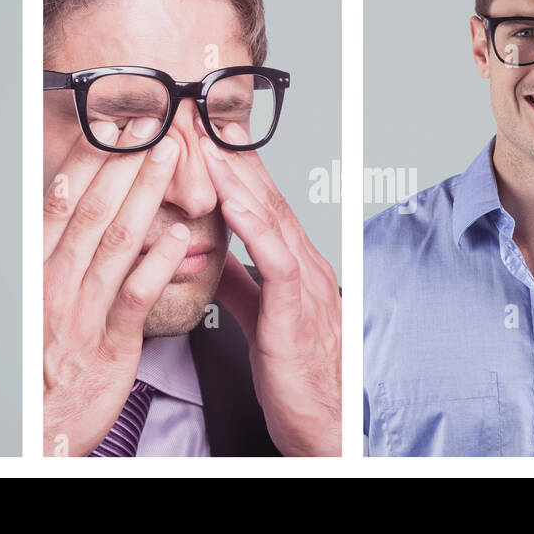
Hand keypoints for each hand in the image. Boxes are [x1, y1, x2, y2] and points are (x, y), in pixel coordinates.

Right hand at [43, 124, 185, 456]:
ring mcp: (80, 317)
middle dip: (123, 162)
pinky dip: (157, 262)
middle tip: (153, 121)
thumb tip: (70, 206)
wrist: (42, 432)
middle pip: (91, 212)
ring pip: (114, 243)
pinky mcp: (109, 348)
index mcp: (36, 271)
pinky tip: (180, 234)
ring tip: (170, 157)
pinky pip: (134, 298)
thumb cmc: (46, 366)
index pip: (63, 202)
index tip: (115, 124)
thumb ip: (59, 256)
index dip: (90, 160)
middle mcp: (53, 287)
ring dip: (144, 195)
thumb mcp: (42, 304)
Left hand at [198, 123, 341, 456]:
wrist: (330, 423)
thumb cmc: (298, 376)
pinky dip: (251, 222)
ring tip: (209, 137)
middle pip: (264, 195)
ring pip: (269, 215)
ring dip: (237, 174)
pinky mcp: (296, 309)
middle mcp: (302, 263)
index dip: (234, 163)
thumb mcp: (260, 319)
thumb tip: (213, 256)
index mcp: (291, 265)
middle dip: (233, 152)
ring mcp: (303, 282)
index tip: (207, 129)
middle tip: (204, 110)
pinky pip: (272, 256)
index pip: (260, 202)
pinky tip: (229, 197)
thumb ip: (240, 285)